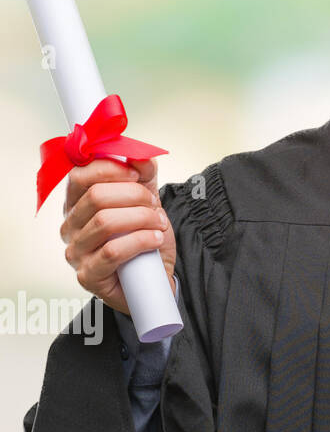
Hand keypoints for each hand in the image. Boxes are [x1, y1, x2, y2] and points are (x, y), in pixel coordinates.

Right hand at [60, 156, 175, 316]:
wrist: (156, 276)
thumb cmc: (145, 235)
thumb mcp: (147, 198)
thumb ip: (143, 174)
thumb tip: (140, 155)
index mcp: (77, 203)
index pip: (79, 175)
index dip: (111, 169)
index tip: (137, 176)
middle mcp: (70, 226)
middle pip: (96, 196)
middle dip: (135, 196)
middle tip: (154, 204)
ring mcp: (75, 252)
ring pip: (105, 222)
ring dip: (142, 218)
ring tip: (158, 223)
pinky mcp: (87, 276)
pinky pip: (112, 251)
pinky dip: (141, 240)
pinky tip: (155, 240)